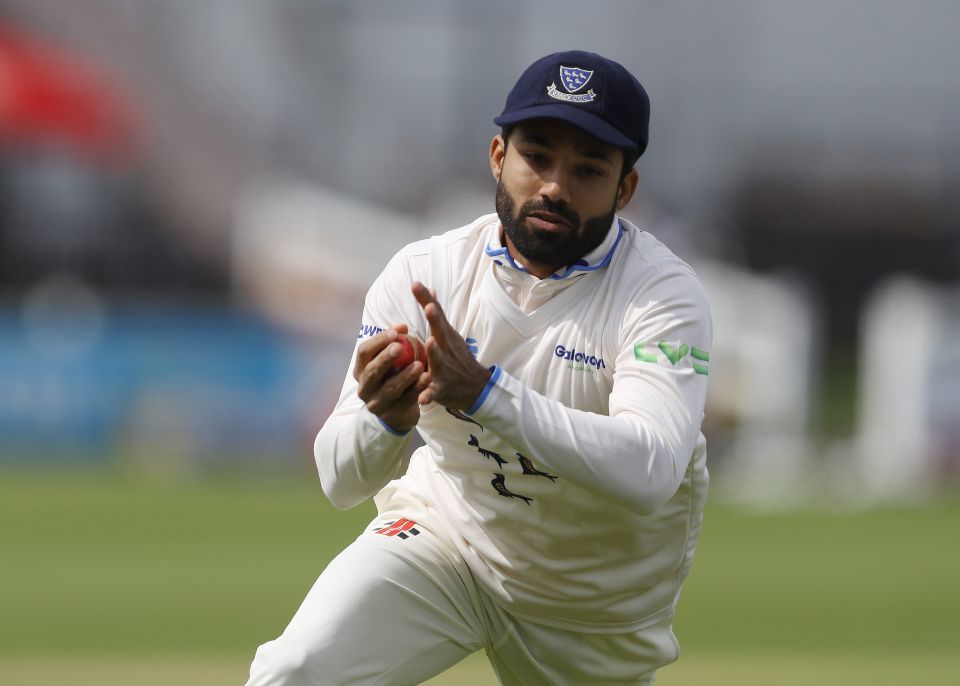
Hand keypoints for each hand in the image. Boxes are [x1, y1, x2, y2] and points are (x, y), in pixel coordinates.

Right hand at [354, 324, 429, 431]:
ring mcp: (376, 404)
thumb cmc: (393, 377)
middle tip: (400, 347)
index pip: (363, 352)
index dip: (378, 341)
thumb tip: (402, 326)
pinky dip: (417, 389)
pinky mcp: (391, 415)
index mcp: (360, 370)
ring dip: (405, 376)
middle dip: (385, 358)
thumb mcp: (389, 361)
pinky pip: (406, 401)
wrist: (397, 411)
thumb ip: (394, 343)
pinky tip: (427, 379)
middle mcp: (364, 388)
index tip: (395, 332)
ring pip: (390, 389)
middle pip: (372, 371)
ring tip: (419, 365)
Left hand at [412, 281, 491, 409]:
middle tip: (428, 307)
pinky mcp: (443, 388)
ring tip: (430, 344)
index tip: (415, 283)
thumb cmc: (458, 358)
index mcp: (445, 335)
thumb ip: (436, 313)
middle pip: (440, 331)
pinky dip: (429, 395)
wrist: (477, 388)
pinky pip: (434, 392)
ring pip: (439, 359)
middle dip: (435, 319)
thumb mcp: (450, 334)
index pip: (435, 313)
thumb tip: (430, 288)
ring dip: (435, 352)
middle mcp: (446, 348)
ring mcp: (446, 368)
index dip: (426, 298)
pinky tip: (422, 398)